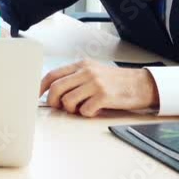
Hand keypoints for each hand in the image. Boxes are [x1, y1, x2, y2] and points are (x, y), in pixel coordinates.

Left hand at [39, 60, 158, 116]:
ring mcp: (95, 84)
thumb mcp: (94, 71)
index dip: (41, 87)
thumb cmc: (116, 81)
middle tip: (59, 107)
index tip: (37, 96)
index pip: (53, 74)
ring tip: (80, 108)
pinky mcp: (104, 96)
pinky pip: (84, 110)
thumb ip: (76, 77)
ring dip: (71, 109)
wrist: (141, 84)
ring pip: (68, 100)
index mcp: (81, 65)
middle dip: (53, 101)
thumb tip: (54, 91)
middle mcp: (86, 72)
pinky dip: (86, 114)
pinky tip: (94, 110)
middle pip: (56, 88)